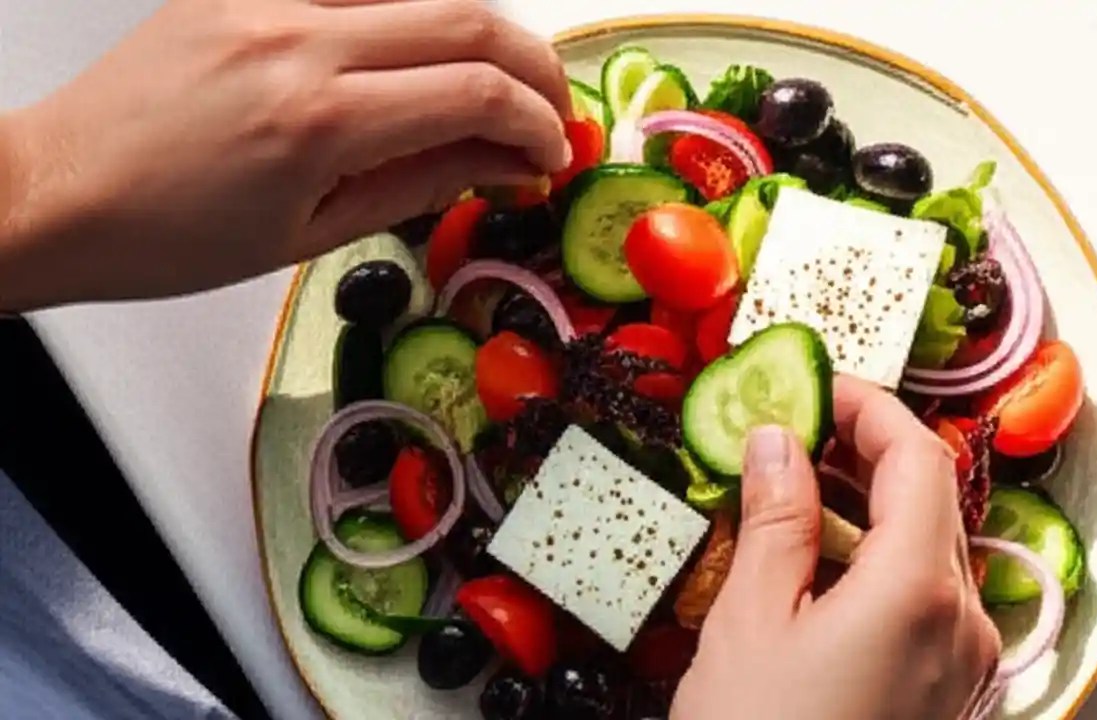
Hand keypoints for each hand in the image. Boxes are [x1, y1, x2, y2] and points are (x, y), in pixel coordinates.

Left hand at [0, 0, 571, 311]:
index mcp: (317, 120)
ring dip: (479, 35)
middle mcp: (297, 39)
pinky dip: (410, 22)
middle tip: (552, 112)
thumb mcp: (313, 234)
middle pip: (467, 17)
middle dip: (534, 66)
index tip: (552, 154)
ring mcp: (269, 1)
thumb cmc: (168, 236)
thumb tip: (502, 162)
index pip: (474, 92)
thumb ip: (421, 183)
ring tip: (496, 87)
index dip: (536, 122)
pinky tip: (420, 63)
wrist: (59, 190)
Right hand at [672, 375, 1000, 719]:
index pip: (918, 459)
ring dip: (870, 504)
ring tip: (796, 487)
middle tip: (794, 431)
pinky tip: (823, 558)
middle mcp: (965, 623)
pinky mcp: (950, 694)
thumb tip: (780, 440)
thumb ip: (775, 519)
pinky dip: (880, 558)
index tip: (818, 388)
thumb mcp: (752, 622)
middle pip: (932, 500)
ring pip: (931, 548)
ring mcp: (965, 664)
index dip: (870, 408)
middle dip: (866, 452)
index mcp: (920, 591)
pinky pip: (927, 597)